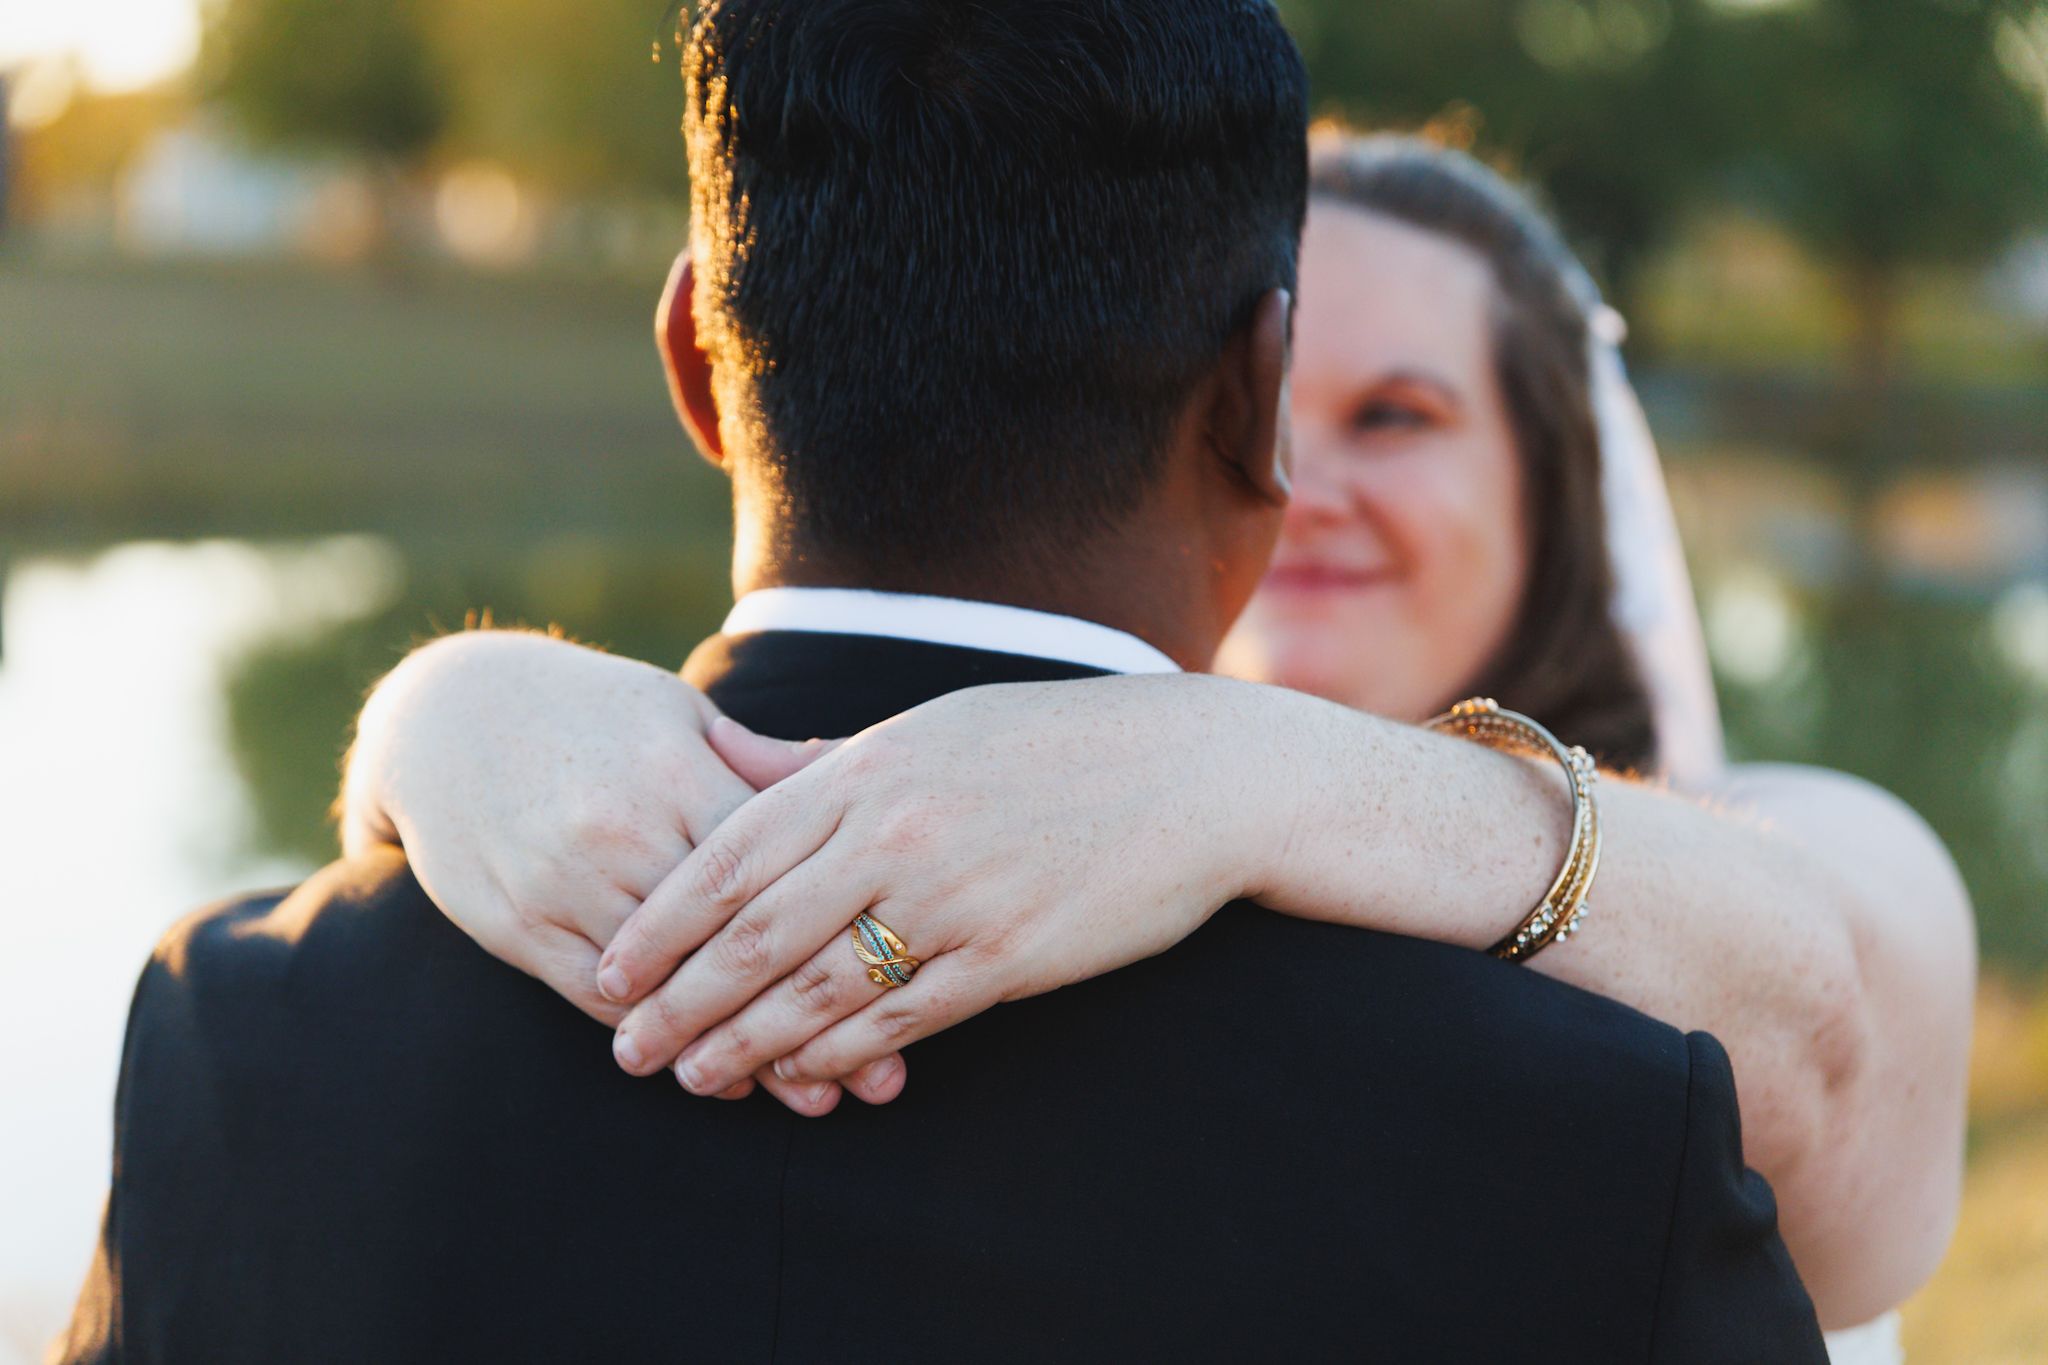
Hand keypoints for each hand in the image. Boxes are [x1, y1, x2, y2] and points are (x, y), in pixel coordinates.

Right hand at [339, 630, 904, 1113]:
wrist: (447, 715)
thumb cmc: (591, 712)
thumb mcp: (675, 716)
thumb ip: (758, 761)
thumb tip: (851, 768)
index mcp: (676, 771)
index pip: (772, 865)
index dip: (838, 928)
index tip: (900, 979)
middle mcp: (622, 832)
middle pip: (731, 941)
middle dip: (805, 1012)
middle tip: (877, 1079)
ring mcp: (566, 885)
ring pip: (670, 986)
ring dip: (742, 1047)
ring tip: (812, 1097)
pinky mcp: (520, 928)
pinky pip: (600, 1002)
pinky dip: (661, 1043)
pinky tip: (715, 1077)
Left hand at [596, 674, 1286, 1095]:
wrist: (1190, 776)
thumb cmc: (1055, 742)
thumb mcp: (934, 728)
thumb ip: (834, 763)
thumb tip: (743, 769)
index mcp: (867, 769)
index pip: (730, 855)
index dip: (660, 923)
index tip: (610, 970)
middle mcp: (894, 833)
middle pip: (755, 933)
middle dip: (679, 998)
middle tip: (627, 1046)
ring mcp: (951, 898)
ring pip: (817, 988)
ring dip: (744, 1041)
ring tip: (694, 1076)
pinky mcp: (1005, 957)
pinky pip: (899, 1020)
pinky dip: (839, 1054)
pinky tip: (800, 1078)